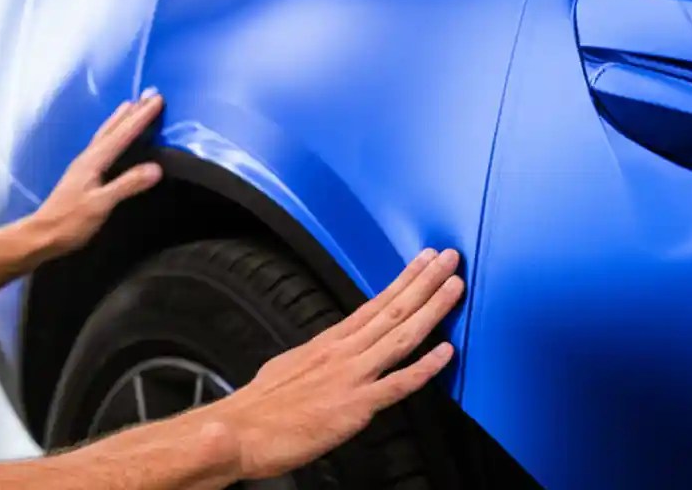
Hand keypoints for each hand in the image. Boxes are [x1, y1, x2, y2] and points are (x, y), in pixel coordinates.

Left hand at [22, 92, 165, 262]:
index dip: (141, 117)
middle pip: (113, 128)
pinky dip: (112, 132)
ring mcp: (83, 164)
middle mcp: (88, 157)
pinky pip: (102, 144)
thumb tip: (156, 168)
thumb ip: (127, 185)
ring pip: (106, 134)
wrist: (42, 235)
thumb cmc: (70, 221)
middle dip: (133, 111)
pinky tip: (113, 136)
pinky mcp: (82, 174)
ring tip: (131, 105)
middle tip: (150, 93)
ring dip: (120, 118)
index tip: (158, 100)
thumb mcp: (101, 204)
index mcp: (93, 161)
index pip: (122, 135)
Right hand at [196, 248, 464, 480]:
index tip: (424, 261)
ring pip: (400, 336)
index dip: (404, 281)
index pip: (375, 303)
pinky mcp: (354, 406)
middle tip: (449, 258)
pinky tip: (446, 354)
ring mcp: (351, 376)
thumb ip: (319, 359)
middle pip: (393, 309)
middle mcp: (343, 352)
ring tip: (454, 287)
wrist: (238, 432)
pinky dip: (424, 369)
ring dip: (431, 309)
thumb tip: (331, 356)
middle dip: (425, 282)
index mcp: (328, 342)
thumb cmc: (260, 407)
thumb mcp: (289, 367)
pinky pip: (398, 385)